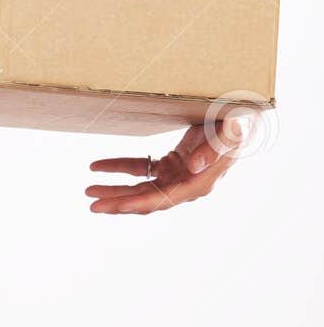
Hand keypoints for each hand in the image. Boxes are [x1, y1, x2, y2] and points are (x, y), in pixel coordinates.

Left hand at [85, 112, 247, 213]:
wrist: (237, 121)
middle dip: (120, 203)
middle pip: (149, 200)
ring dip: (115, 190)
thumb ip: (214, 149)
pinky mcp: (171, 166)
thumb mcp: (229, 133)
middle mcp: (186, 185)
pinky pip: (142, 169)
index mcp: (200, 183)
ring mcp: (177, 176)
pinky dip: (120, 168)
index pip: (165, 199)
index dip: (140, 203)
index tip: (116, 205)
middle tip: (92, 205)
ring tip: (89, 190)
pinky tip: (98, 167)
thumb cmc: (235, 126)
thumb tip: (194, 167)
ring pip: (141, 188)